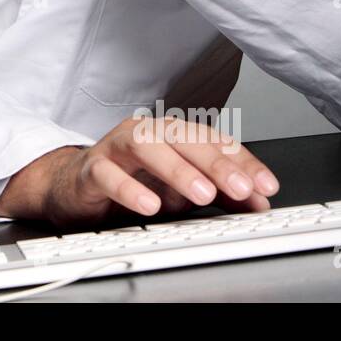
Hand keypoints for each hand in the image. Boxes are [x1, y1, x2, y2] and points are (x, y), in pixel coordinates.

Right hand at [0, 115, 278, 228]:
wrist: (75, 186)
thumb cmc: (132, 181)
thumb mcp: (181, 189)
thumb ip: (219, 192)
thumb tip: (259, 201)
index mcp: (171, 136)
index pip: (213, 141)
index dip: (242, 162)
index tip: (265, 186)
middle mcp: (146, 134)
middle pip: (183, 137)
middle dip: (215, 163)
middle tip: (240, 189)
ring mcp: (116, 148)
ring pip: (146, 145)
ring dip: (176, 169)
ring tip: (201, 194)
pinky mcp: (91, 169)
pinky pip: (107, 174)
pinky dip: (129, 188)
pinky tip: (149, 206)